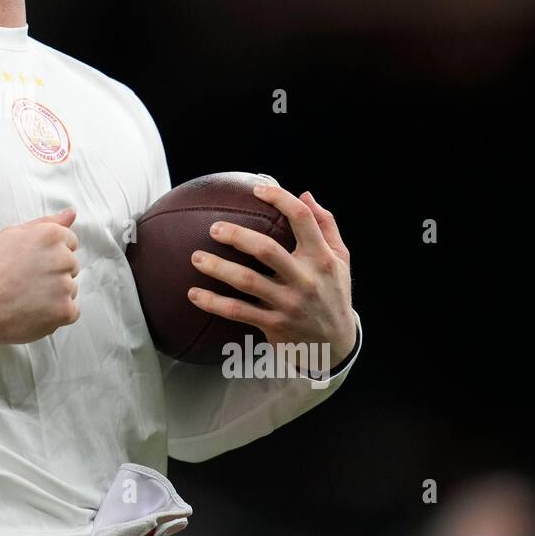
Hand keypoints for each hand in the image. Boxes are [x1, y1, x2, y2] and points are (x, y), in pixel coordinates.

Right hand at [0, 208, 79, 343]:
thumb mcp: (13, 234)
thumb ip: (47, 222)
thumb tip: (71, 213)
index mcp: (51, 235)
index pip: (70, 242)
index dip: (50, 253)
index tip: (33, 263)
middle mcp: (62, 258)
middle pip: (71, 266)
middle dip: (54, 273)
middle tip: (26, 280)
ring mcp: (65, 286)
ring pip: (70, 289)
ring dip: (55, 294)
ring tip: (27, 296)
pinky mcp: (64, 311)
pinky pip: (71, 311)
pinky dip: (56, 314)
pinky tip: (34, 310)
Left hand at [188, 186, 355, 366]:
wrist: (335, 346)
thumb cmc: (333, 293)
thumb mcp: (340, 260)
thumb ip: (325, 226)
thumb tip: (305, 194)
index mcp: (322, 258)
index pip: (303, 220)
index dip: (280, 199)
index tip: (258, 189)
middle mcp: (305, 279)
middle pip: (268, 250)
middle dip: (238, 236)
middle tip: (214, 228)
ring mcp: (288, 304)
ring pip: (247, 282)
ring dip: (218, 268)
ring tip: (196, 257)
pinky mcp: (274, 324)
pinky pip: (238, 312)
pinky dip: (214, 303)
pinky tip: (194, 294)